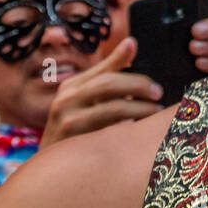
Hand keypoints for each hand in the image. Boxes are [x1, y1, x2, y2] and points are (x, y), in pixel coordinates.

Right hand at [41, 37, 162, 146]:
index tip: (157, 87)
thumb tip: (131, 42)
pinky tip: (141, 134)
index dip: (134, 76)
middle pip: (109, 84)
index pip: (106, 72)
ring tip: (155, 113)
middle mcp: (66, 100)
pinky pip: (109, 133)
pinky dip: (129, 130)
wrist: (49, 166)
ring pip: (113, 108)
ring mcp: (68, 121)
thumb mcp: (87, 96)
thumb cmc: (76, 125)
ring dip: (141, 109)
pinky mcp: (74, 142)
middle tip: (158, 95)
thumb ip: (109, 70)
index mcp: (72, 86)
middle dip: (139, 87)